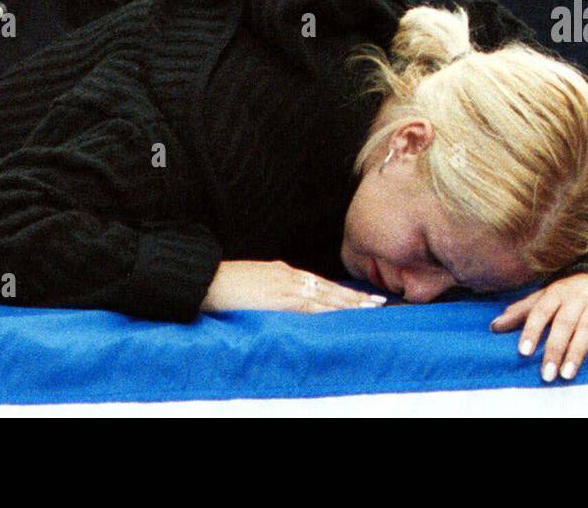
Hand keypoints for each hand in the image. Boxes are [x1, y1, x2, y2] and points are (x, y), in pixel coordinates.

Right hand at [201, 260, 385, 314]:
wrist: (208, 279)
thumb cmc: (228, 284)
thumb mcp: (257, 282)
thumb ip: (275, 288)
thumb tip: (288, 299)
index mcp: (285, 272)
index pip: (321, 283)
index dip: (343, 291)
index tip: (362, 297)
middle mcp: (290, 276)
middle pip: (330, 288)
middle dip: (355, 297)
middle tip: (379, 302)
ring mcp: (286, 285)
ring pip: (326, 295)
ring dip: (349, 303)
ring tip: (370, 308)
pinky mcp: (280, 297)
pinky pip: (310, 305)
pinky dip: (329, 309)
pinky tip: (343, 314)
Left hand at [490, 271, 587, 380]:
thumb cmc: (572, 292)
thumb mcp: (547, 296)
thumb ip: (523, 310)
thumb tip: (495, 325)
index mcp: (556, 293)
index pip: (541, 311)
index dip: (532, 330)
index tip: (523, 351)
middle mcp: (576, 298)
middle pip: (564, 323)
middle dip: (554, 349)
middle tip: (546, 374)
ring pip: (586, 328)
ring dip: (576, 352)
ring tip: (566, 374)